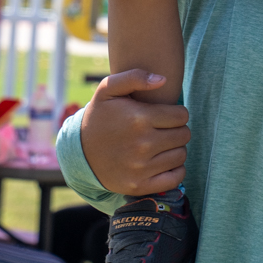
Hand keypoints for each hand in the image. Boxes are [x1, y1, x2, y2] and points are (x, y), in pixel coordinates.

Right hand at [79, 70, 191, 196]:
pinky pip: (176, 178)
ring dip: (176, 149)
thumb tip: (163, 80)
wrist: (79, 153)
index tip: (167, 115)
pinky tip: (164, 161)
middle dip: (178, 130)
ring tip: (163, 144)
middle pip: (184, 135)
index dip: (177, 113)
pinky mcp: (140, 185)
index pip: (182, 116)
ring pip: (181, 155)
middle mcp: (142, 144)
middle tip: (165, 129)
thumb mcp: (108, 89)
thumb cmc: (99, 117)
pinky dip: (175, 170)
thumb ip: (135, 77)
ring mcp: (141, 167)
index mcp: (139, 119)